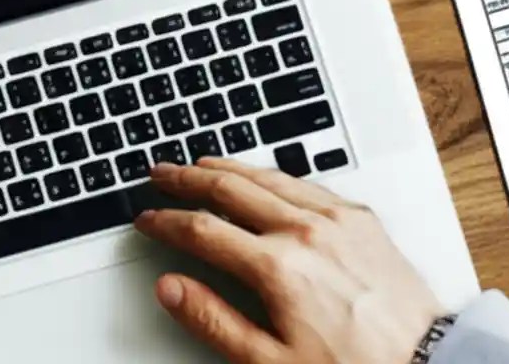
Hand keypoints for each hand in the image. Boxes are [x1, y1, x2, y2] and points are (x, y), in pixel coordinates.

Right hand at [135, 159, 445, 363]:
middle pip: (230, 188)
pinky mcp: (361, 218)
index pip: (203, 230)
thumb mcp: (269, 362)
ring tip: (200, 165)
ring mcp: (337, 219)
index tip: (147, 218)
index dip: (166, 221)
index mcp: (277, 267)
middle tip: (161, 174)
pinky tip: (262, 175)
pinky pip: (305, 182)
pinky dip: (272, 173)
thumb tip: (171, 288)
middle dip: (187, 179)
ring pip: (268, 176)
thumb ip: (213, 320)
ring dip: (228, 167)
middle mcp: (306, 231)